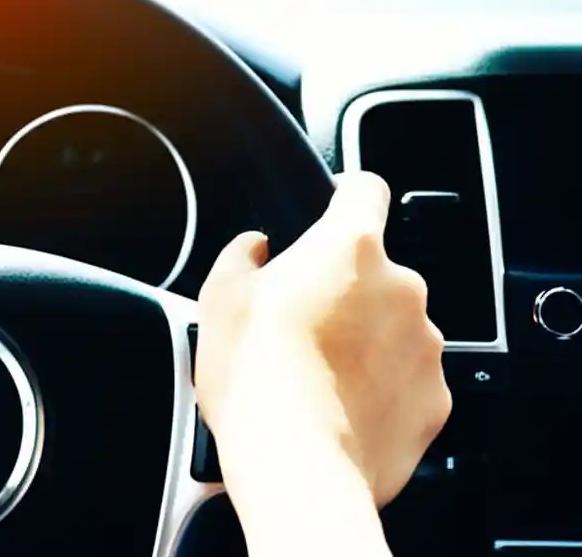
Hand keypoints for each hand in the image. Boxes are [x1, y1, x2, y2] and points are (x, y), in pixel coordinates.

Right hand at [196, 172, 449, 510]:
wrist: (295, 464)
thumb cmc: (255, 377)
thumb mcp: (219, 300)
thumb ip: (241, 259)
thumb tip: (255, 248)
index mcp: (348, 248)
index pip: (366, 189)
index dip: (347, 195)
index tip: (334, 208)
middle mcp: (400, 287)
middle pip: (375, 271)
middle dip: (345, 292)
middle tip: (301, 326)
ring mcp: (425, 344)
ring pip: (394, 327)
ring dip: (366, 341)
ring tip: (318, 376)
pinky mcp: (436, 398)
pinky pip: (409, 380)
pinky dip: (383, 389)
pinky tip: (341, 408)